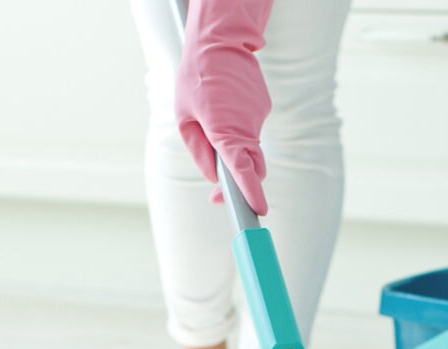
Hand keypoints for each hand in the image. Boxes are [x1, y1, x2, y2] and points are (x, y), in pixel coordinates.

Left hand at [175, 0, 273, 215]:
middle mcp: (246, 127)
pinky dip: (240, 126)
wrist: (220, 39)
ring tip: (214, 117)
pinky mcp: (263, 108)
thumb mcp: (184, 116)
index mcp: (224, 131)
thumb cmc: (196, 76)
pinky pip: (252, 128)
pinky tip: (226, 105)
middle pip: (253, 166)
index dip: (251, 192)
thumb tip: (213, 176)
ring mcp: (258, 117)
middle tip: (222, 190)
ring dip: (236, 146)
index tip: (258, 210)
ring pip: (251, 147)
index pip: (243, 170)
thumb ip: (199, 151)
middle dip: (242, 181)